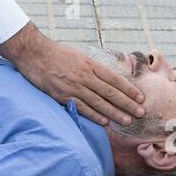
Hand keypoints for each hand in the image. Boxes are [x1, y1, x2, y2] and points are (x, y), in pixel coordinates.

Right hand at [0, 23, 143, 126]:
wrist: (34, 53)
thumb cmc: (56, 53)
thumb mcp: (78, 55)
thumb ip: (92, 67)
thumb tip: (107, 78)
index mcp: (90, 64)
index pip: (114, 79)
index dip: (129, 89)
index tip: (140, 97)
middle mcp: (84, 75)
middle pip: (110, 92)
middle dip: (127, 103)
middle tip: (141, 112)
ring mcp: (73, 86)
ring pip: (99, 102)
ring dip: (114, 113)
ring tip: (127, 120)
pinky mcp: (62, 95)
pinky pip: (81, 108)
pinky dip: (94, 115)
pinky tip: (104, 121)